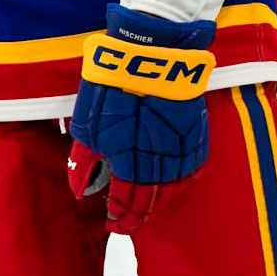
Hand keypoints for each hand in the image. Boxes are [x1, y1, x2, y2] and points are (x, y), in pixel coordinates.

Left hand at [68, 4, 215, 233]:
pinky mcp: (196, 135)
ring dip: (159, 199)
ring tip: (148, 203)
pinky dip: (179, 180)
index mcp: (130, 165)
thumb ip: (85, 161)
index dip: (120, 218)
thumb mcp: (86, 124)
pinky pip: (190, 168)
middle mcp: (160, 165)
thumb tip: (80, 189)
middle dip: (138, 213)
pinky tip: (171, 181)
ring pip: (173, 189)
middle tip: (128, 220)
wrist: (152, 52)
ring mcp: (182, 151)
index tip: (114, 223)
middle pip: (151, 202)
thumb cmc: (112, 85)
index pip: (127, 205)